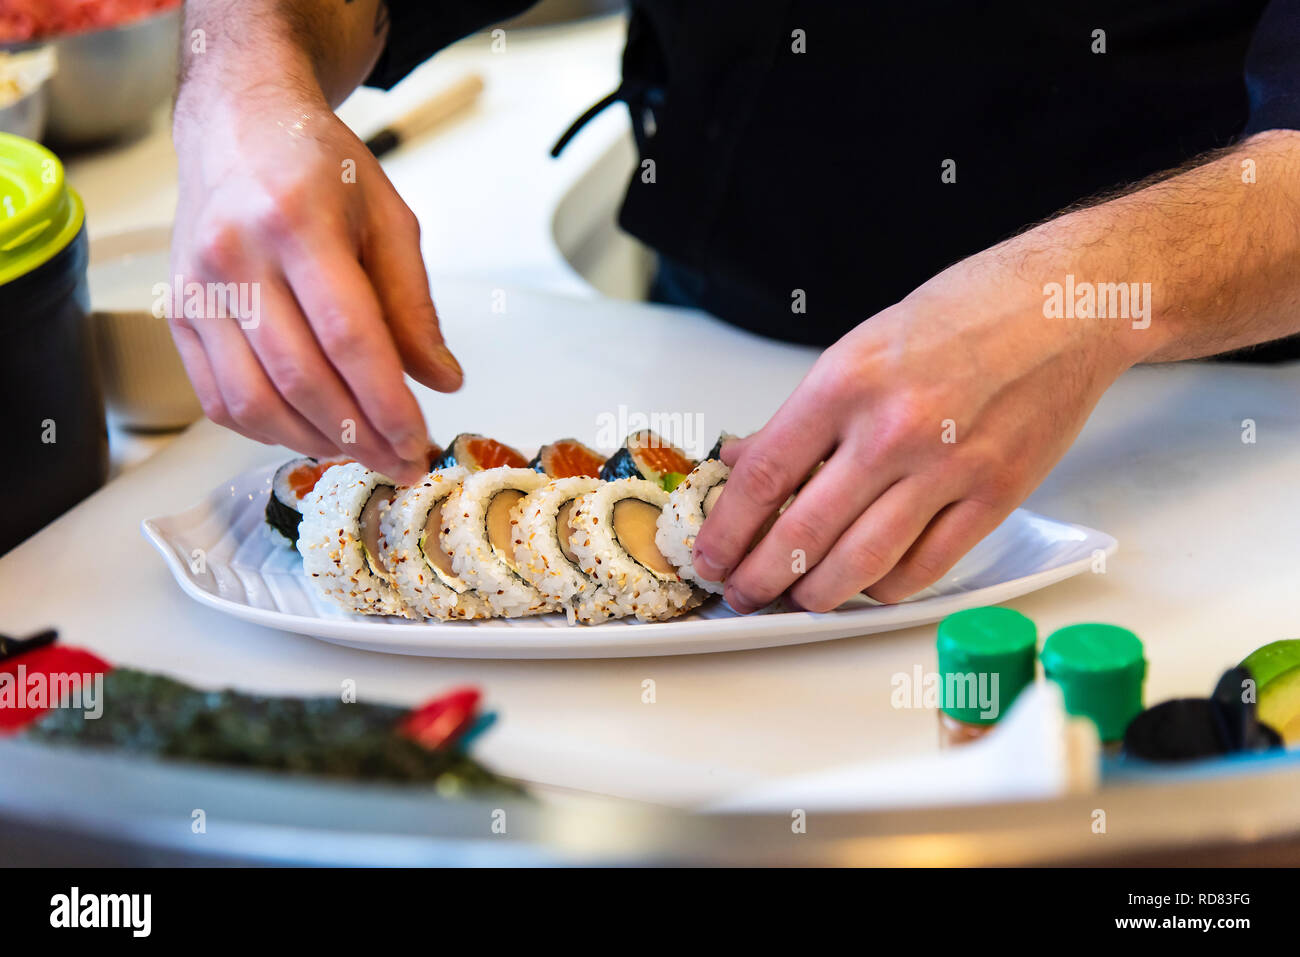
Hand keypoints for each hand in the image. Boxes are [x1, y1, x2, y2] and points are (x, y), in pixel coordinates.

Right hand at [169, 82, 460, 484]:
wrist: (237, 127)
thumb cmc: (319, 167)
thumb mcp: (390, 217)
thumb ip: (414, 304)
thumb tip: (442, 381)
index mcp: (298, 221)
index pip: (349, 337)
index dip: (387, 402)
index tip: (418, 441)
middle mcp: (237, 256)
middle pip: (301, 378)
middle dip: (360, 437)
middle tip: (403, 463)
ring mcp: (197, 288)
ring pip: (254, 400)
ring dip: (315, 444)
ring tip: (363, 454)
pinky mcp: (177, 313)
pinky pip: (218, 398)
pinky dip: (268, 431)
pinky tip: (311, 434)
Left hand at [692, 255, 1133, 611]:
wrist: (1066, 306)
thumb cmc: (967, 314)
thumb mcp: (864, 344)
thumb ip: (803, 413)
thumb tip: (746, 460)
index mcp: (847, 382)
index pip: (765, 475)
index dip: (728, 528)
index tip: (711, 553)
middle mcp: (892, 429)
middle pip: (804, 532)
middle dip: (760, 576)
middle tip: (741, 591)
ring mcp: (947, 468)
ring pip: (862, 563)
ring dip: (818, 595)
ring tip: (797, 599)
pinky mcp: (995, 496)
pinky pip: (927, 567)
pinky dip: (888, 587)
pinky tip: (869, 585)